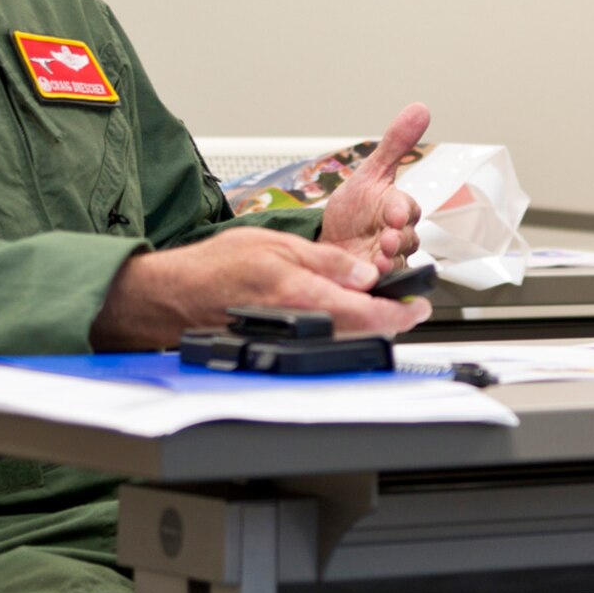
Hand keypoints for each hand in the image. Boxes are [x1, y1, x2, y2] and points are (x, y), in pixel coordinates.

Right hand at [90, 224, 429, 348]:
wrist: (174, 297)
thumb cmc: (215, 267)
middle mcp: (298, 324)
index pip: (366, 312)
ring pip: (343, 340)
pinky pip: (320, 344)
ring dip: (366, 327)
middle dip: (389, 321)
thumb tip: (365, 273)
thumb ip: (326, 260)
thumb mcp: (278, 244)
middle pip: (360, 332)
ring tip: (381, 309)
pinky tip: (342, 319)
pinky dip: (339, 332)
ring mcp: (289, 340)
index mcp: (302, 294)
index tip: (419, 308)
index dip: (399, 314)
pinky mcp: (279, 348)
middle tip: (406, 308)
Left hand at [320, 103, 428, 270]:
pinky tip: (368, 281)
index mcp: (398, 209)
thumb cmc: (354, 210)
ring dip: (390, 263)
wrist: (329, 242)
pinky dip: (377, 284)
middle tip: (386, 238)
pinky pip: (383, 285)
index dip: (402, 210)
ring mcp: (387, 261)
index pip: (408, 208)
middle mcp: (397, 237)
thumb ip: (395, 144)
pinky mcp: (373, 282)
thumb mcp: (370, 173)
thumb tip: (419, 109)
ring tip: (378, 261)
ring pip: (398, 264)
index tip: (393, 211)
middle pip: (408, 240)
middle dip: (398, 239)